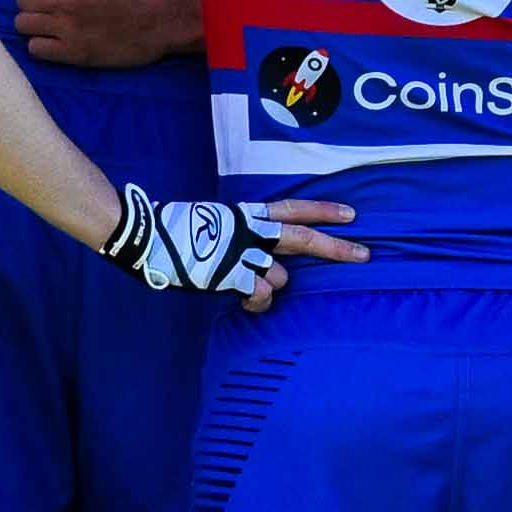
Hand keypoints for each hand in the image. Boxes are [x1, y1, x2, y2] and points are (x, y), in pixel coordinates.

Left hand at [14, 0, 206, 68]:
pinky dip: (42, 45)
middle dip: (34, 2)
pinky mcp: (73, 53)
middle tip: (51, 7)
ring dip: (34, 24)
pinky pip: (35, 49)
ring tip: (51, 25)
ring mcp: (67, 28)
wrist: (160, 20)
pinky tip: (56, 42)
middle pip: (22, 0)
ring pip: (23, 24)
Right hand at [104, 186, 365, 309]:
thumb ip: (244, 238)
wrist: (146, 236)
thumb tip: (263, 264)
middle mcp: (250, 231)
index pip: (292, 210)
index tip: (351, 214)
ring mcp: (242, 253)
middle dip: (337, 248)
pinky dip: (255, 302)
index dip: (322, 211)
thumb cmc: (176, 232)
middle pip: (303, 239)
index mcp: (246, 214)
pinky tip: (241, 299)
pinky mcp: (231, 275)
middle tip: (365, 254)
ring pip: (280, 277)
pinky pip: (260, 296)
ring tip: (246, 286)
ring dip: (268, 286)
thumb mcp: (217, 225)